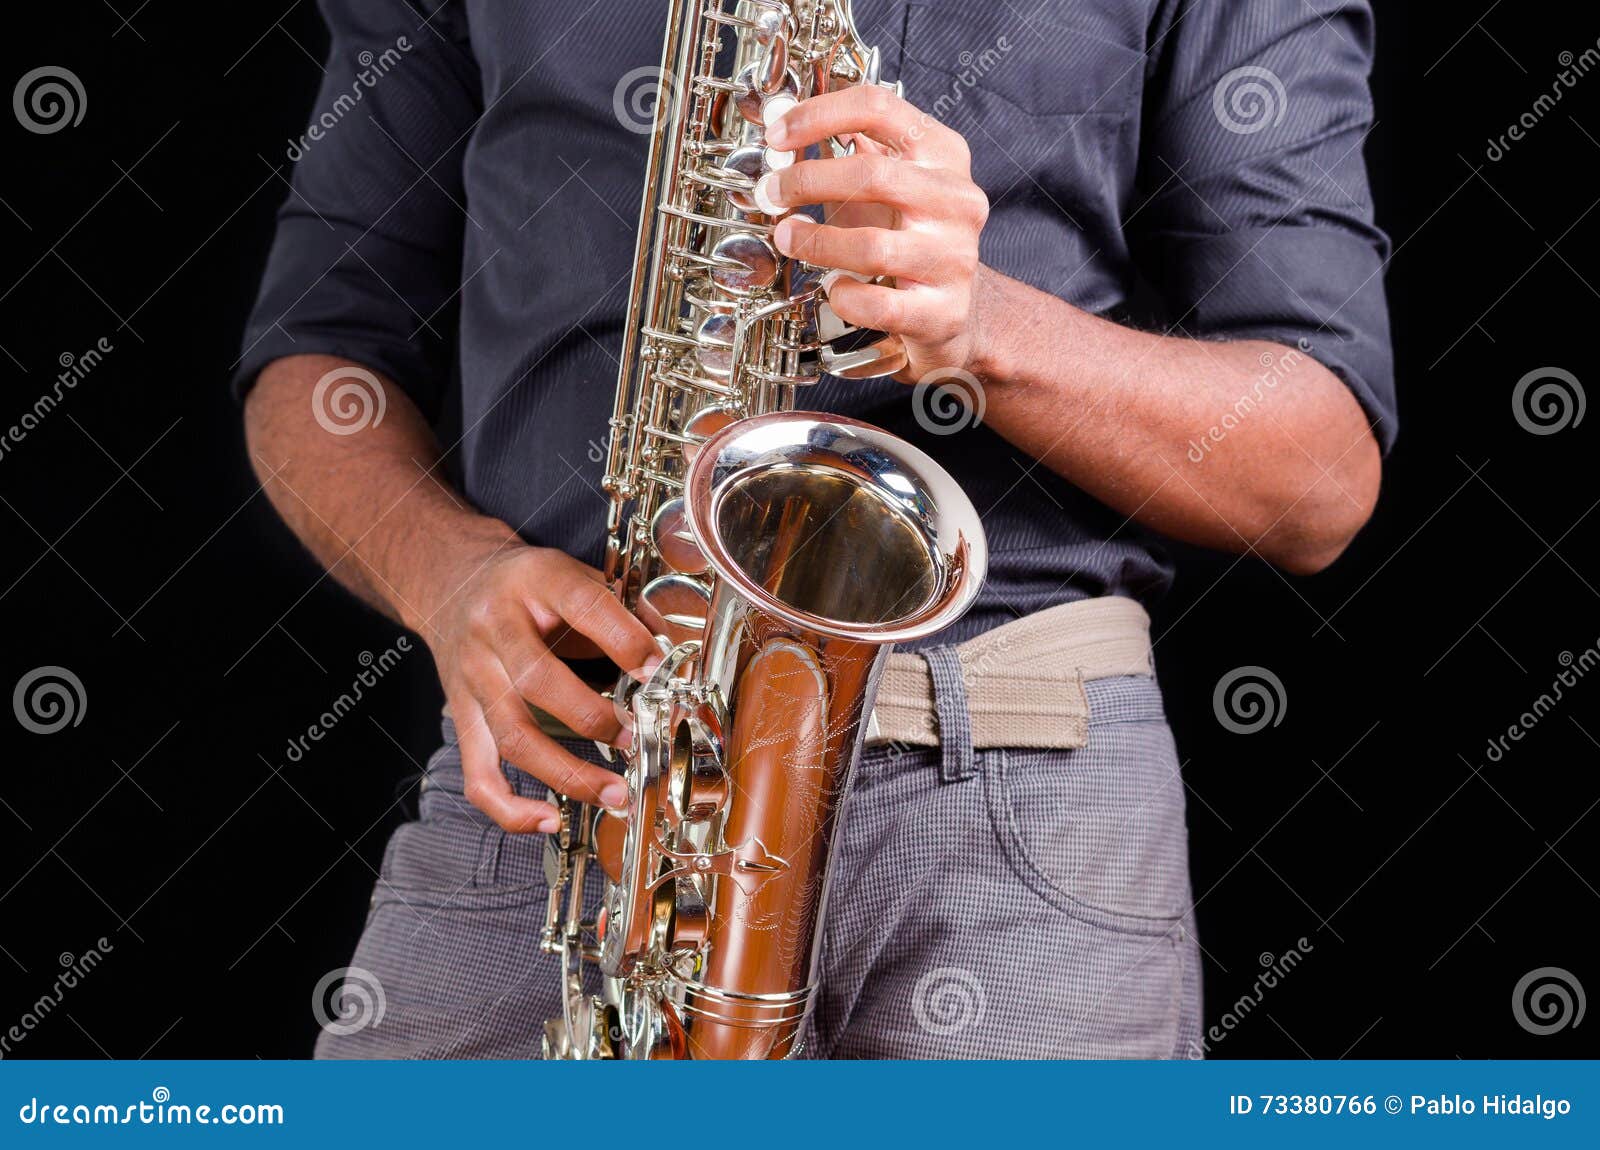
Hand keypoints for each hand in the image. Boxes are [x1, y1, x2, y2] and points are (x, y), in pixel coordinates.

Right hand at [421, 530, 659, 832]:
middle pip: (538, 682)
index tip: (657, 671)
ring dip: (567, 773)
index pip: (583, 607)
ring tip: (614, 793)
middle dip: (594, 718)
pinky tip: (550, 819)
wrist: (452, 583)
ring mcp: (474, 677)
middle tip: (637, 738)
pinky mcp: (463, 716)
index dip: (625, 641)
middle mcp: (495, 629)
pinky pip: (479, 774)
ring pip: (513, 736)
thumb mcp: (573, 573)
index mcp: (535, 580)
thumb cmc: (527, 585)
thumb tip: (668, 656)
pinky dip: (511, 807)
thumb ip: (623, 610)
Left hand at [760, 85, 990, 381]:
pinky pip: (878, 304)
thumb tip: (783, 124)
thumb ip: (846, 150)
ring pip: (871, 246)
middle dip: (807, 181)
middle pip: (872, 174)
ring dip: (815, 242)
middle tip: (773, 193)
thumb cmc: (909, 236)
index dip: (818, 115)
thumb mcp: (889, 182)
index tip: (778, 134)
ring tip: (788, 239)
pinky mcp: (943, 310)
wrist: (957, 307)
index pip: (878, 108)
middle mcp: (955, 199)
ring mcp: (953, 257)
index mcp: (943, 153)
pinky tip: (835, 287)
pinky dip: (844, 296)